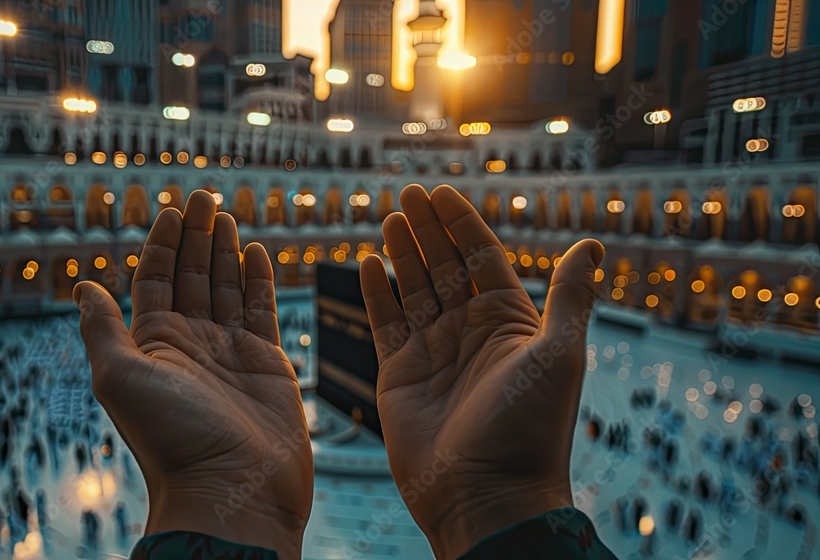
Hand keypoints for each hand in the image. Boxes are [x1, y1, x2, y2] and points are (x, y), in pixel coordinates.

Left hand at [75, 190, 311, 558]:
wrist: (232, 489)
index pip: (156, 279)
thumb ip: (103, 329)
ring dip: (225, 250)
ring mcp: (230, 351)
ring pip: (226, 287)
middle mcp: (190, 343)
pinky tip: (256, 251)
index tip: (173, 209)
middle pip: (192, 275)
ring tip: (227, 215)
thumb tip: (80, 286)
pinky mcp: (266, 362)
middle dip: (197, 235)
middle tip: (205, 196)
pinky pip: (261, 309)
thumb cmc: (170, 438)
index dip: (163, 243)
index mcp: (153, 343)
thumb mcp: (120, 377)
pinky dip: (259, 279)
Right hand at [360, 184, 603, 558]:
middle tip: (408, 192)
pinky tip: (368, 262)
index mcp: (508, 322)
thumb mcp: (559, 354)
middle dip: (428, 229)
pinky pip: (384, 322)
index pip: (481, 258)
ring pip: (413, 288)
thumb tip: (593, 243)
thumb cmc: (529, 428)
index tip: (441, 192)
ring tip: (391, 217)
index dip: (461, 224)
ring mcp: (432, 352)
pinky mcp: (399, 374)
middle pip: (444, 266)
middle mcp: (469, 332)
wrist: (486, 495)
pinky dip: (375, 293)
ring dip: (402, 252)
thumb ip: (570, 297)